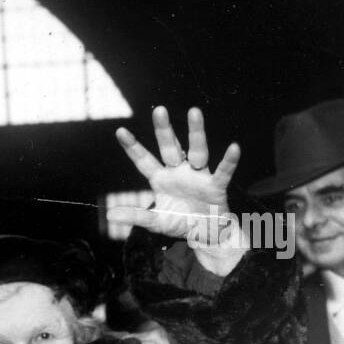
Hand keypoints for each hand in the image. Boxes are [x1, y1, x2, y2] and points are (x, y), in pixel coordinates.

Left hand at [111, 107, 245, 276]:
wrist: (205, 233)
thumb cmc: (179, 222)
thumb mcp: (155, 222)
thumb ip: (136, 217)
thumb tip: (109, 215)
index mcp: (161, 179)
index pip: (144, 160)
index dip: (133, 147)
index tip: (120, 131)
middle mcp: (179, 172)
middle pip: (170, 148)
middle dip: (164, 130)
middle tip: (159, 110)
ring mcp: (198, 177)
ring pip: (197, 151)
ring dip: (196, 132)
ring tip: (194, 111)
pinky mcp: (215, 186)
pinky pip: (223, 172)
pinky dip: (229, 161)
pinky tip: (234, 148)